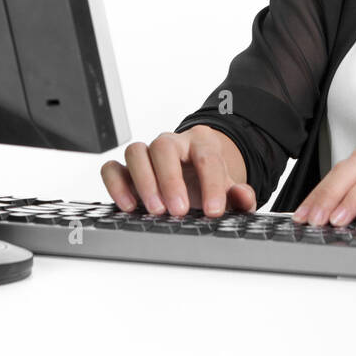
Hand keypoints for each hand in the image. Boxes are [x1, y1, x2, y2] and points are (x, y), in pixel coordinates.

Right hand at [100, 126, 256, 217]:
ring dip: (143, 181)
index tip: (213, 211)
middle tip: (179, 210)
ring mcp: (146, 155)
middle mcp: (171, 144)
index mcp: (201, 144)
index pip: (206, 156)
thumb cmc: (209, 181)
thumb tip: (243, 196)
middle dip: (170, 180)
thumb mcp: (229, 188)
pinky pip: (112, 167)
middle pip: (164, 147)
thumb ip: (240, 195)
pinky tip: (128, 206)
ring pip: (136, 151)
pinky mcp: (126, 171)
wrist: (195, 173)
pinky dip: (116, 184)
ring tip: (154, 210)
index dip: (210, 183)